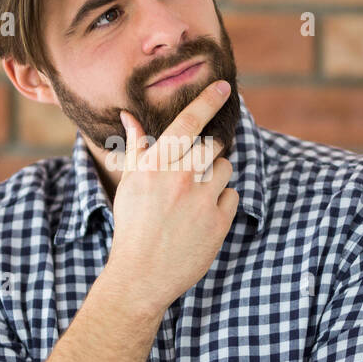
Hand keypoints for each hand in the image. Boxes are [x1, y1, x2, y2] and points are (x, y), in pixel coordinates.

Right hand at [103, 80, 238, 316]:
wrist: (141, 275)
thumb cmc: (133, 225)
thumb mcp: (130, 183)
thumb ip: (136, 146)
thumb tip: (129, 115)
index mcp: (156, 164)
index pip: (189, 121)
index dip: (209, 100)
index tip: (225, 87)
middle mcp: (181, 177)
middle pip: (214, 145)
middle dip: (209, 154)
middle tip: (194, 173)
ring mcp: (202, 200)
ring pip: (226, 169)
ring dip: (217, 178)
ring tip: (196, 198)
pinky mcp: (219, 223)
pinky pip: (233, 196)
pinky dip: (222, 203)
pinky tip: (202, 217)